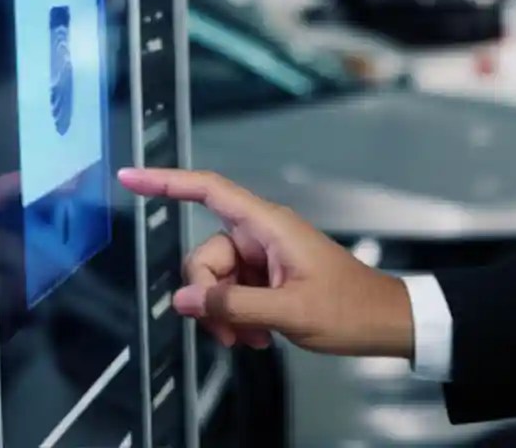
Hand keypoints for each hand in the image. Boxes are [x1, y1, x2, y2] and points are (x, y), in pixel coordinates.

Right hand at [118, 168, 414, 358]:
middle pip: (204, 254)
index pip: (209, 191)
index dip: (166, 181)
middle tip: (231, 331)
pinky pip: (232, 292)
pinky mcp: (268, 276)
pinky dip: (237, 317)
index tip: (131, 177)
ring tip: (252, 338)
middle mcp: (262, 235)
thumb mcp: (290, 312)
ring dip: (225, 314)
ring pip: (216, 280)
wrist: (384, 322)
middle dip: (209, 297)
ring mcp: (264, 256)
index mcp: (269, 225)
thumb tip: (186, 300)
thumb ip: (233, 305)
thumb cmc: (350, 308)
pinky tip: (258, 336)